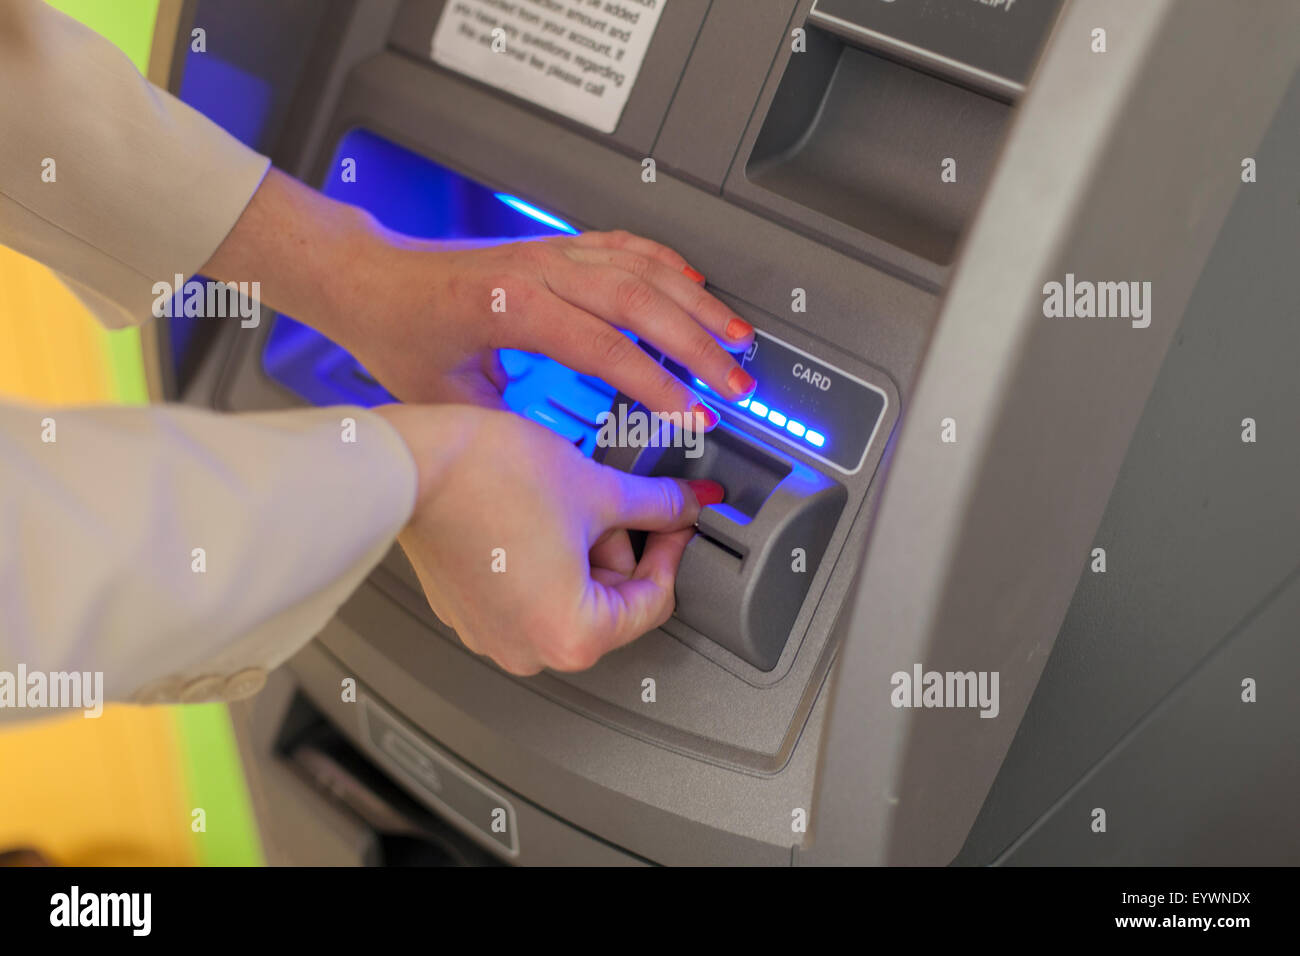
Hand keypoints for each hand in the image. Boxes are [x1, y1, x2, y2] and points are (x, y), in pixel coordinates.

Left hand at [341, 227, 758, 415]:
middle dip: (699, 344)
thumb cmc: (398, 333)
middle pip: (641, 300)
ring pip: (644, 267)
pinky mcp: (556, 245)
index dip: (656, 384)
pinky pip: (626, 245)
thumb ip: (511, 427)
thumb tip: (566, 461)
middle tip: (737, 383)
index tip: (692, 415)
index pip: (605, 346)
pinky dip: (668, 264)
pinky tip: (696, 287)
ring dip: (698, 303)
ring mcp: (551, 251)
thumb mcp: (448, 399)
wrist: (372, 279)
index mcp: (511, 306)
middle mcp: (538, 269)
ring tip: (739, 338)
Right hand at [374, 403, 724, 674]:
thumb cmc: (484, 479)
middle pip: (608, 602)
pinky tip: (532, 512)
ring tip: (563, 499)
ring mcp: (492, 635)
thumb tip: (687, 506)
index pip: (654, 602)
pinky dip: (542, 556)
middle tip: (610, 498)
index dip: (672, 550)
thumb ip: (657, 505)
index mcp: (571, 637)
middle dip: (618, 546)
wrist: (409, 462)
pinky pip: (526, 591)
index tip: (675, 519)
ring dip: (581, 548)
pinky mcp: (466, 612)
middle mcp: (528, 650)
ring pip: (568, 594)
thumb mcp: (596, 487)